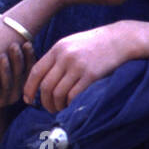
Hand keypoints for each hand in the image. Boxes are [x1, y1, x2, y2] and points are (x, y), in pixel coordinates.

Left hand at [0, 41, 34, 116]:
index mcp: (15, 81)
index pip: (28, 70)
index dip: (29, 57)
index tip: (26, 43)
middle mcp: (10, 93)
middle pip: (19, 78)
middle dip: (18, 61)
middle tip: (13, 46)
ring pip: (7, 88)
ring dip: (5, 71)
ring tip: (1, 57)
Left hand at [23, 21, 141, 113]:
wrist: (120, 39)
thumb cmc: (95, 44)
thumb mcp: (71, 44)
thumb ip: (57, 58)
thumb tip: (42, 80)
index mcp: (57, 49)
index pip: (36, 72)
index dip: (29, 88)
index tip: (28, 100)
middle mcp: (65, 57)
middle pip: (45, 86)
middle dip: (44, 102)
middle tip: (49, 108)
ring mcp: (78, 66)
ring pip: (58, 94)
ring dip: (57, 106)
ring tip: (60, 109)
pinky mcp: (91, 75)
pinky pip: (73, 96)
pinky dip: (70, 104)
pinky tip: (72, 106)